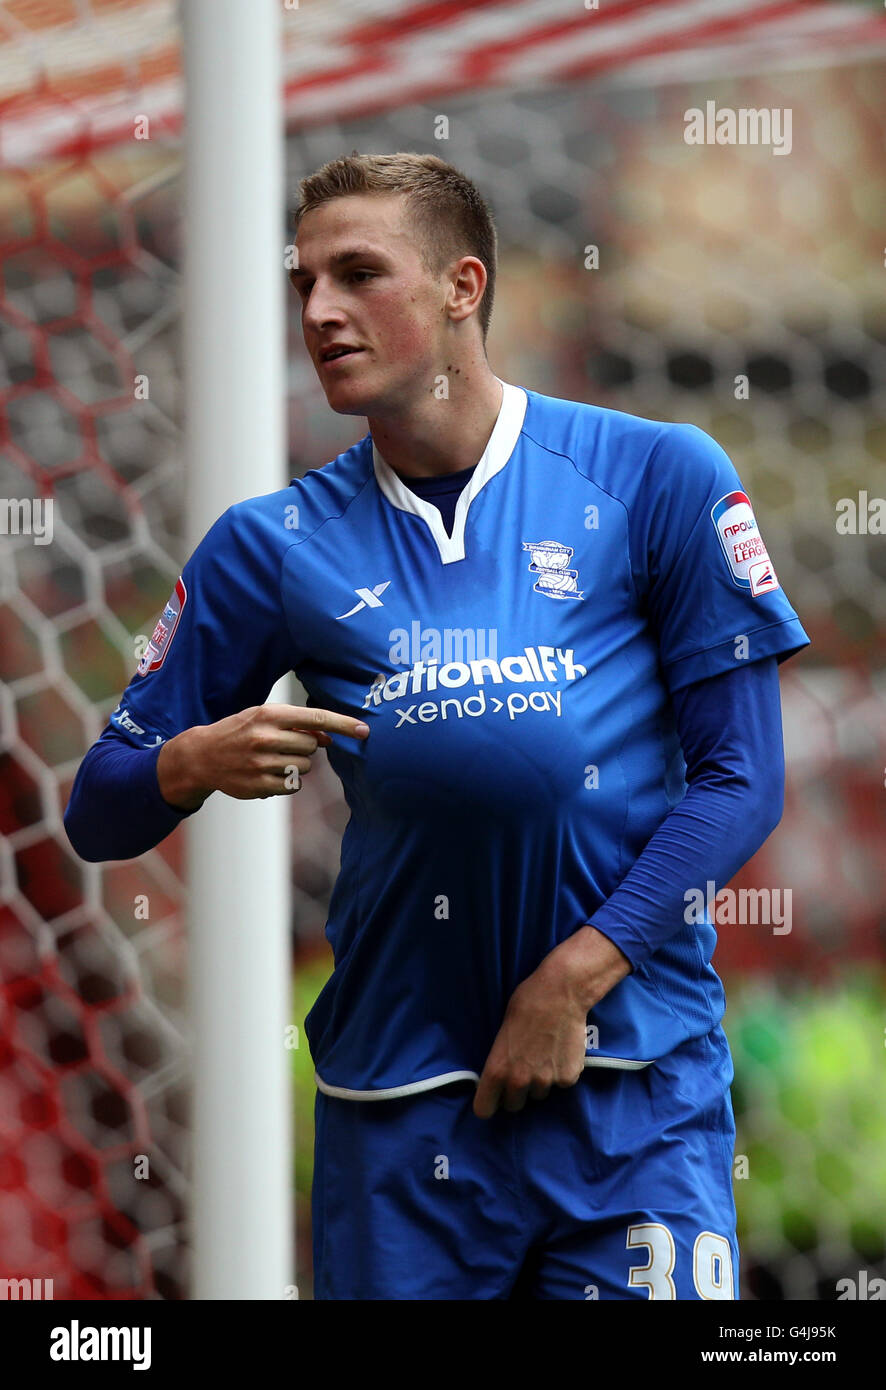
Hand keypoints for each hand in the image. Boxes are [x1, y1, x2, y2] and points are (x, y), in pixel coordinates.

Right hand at [156, 703, 368, 810]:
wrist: (202, 756)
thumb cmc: (239, 732)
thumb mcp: (263, 718)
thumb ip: (296, 725)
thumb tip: (328, 738)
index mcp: (269, 714)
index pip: (316, 718)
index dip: (343, 724)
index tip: (365, 730)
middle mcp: (266, 738)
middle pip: (313, 746)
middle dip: (307, 746)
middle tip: (285, 745)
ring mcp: (262, 763)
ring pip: (305, 767)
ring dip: (297, 764)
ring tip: (273, 759)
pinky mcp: (260, 786)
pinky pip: (293, 786)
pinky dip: (288, 781)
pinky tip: (268, 773)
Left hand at [472, 926, 631, 1118]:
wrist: (561, 993)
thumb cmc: (526, 1003)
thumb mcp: (503, 1032)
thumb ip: (502, 1060)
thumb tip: (502, 1075)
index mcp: (498, 1070)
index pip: (484, 1109)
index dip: (488, 1103)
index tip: (493, 1096)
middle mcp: (520, 1081)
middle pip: (513, 1105)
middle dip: (515, 1092)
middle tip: (522, 1070)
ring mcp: (546, 1082)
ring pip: (539, 1093)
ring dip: (539, 1081)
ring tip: (544, 1055)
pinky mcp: (568, 1078)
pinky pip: (560, 1083)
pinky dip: (560, 1072)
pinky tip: (561, 1051)